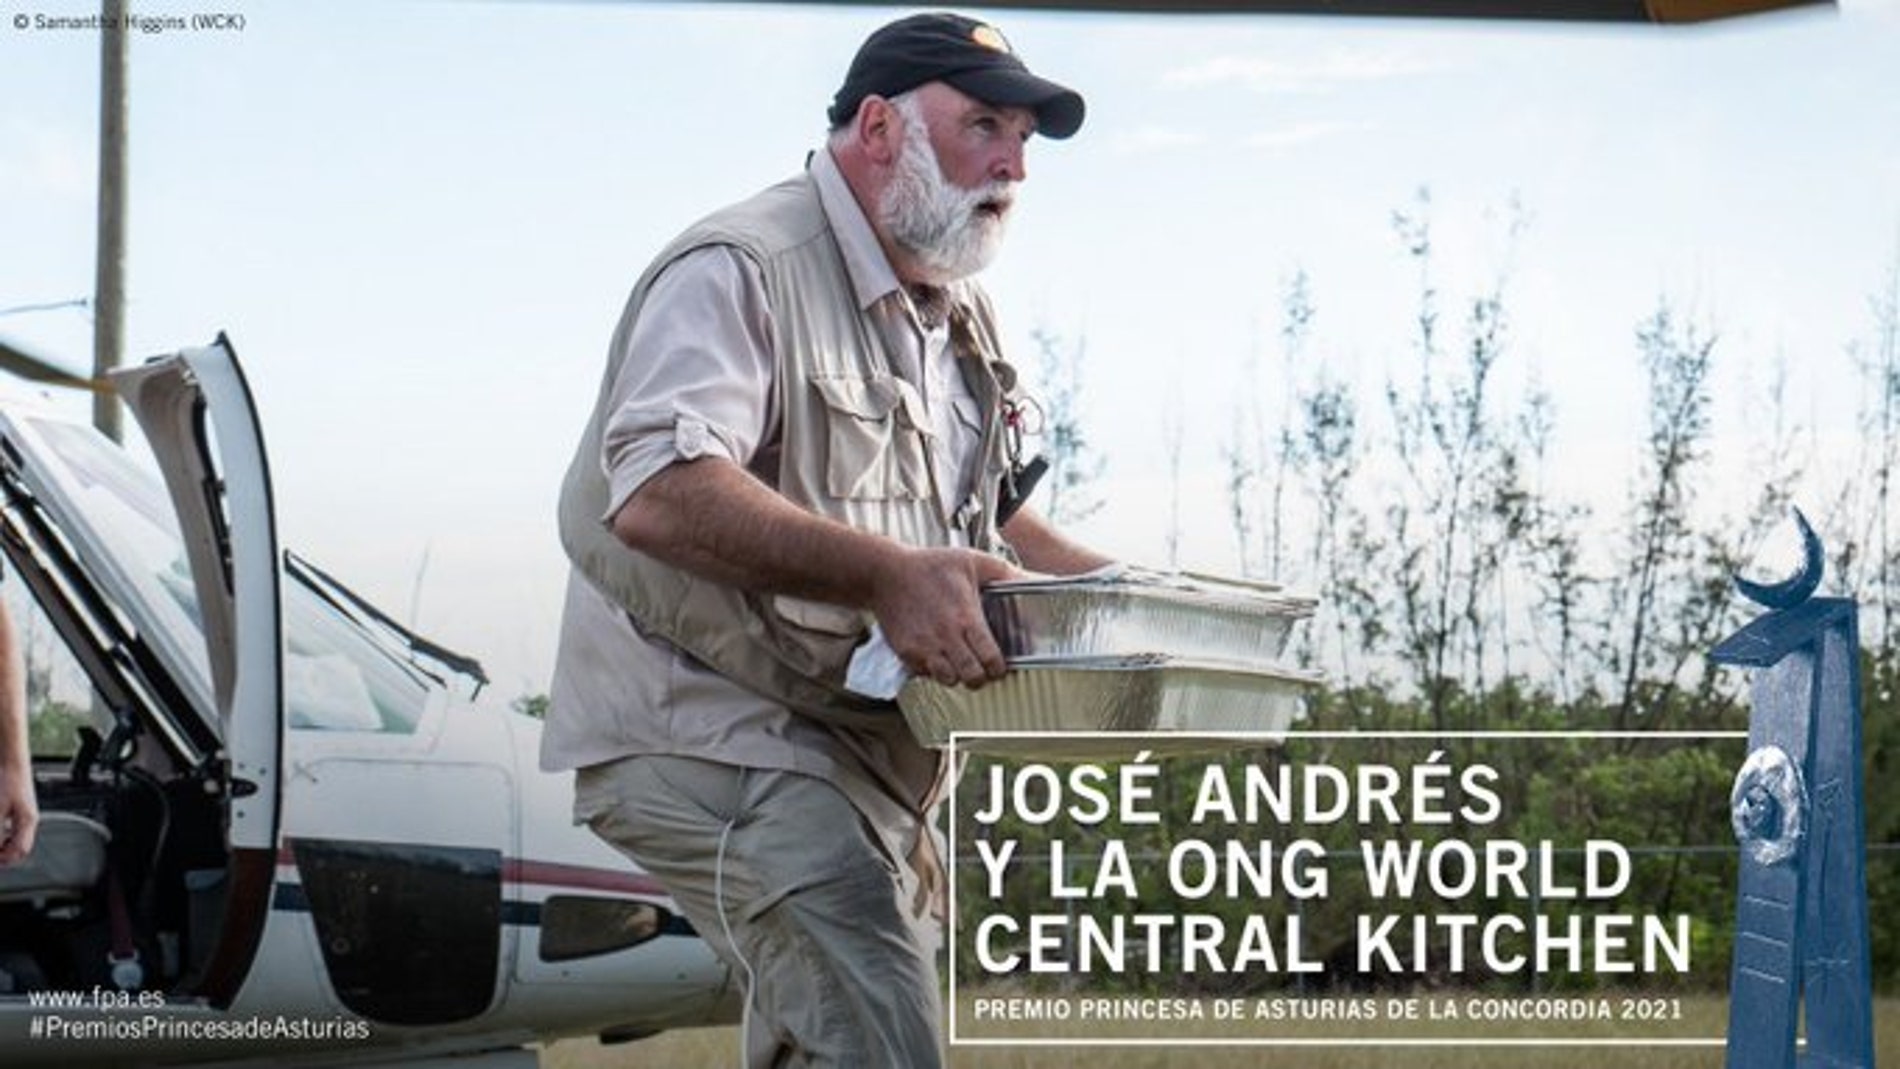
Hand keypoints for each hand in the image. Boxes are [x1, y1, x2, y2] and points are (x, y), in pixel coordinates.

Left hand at [0, 773, 36, 865]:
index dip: (4, 859)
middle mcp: (29, 819)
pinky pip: (12, 829)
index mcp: (28, 821)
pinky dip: (3, 835)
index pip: (21, 850)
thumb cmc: (7, 779)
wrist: (10, 760)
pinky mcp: (17, 808)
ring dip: (3, 845)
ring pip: (16, 839)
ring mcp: (24, 814)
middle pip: (21, 848)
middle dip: (4, 854)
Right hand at [869, 546, 1020, 688]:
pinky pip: (926, 674)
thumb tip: (1032, 579)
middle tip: (981, 668)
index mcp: (966, 617)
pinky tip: (938, 656)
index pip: (991, 659)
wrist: (886, 574)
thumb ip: (1003, 572)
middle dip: (981, 677)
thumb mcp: (971, 560)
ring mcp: (924, 647)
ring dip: (957, 676)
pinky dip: (934, 671)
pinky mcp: (906, 652)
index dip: (999, 668)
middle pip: (972, 678)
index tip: (999, 664)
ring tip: (959, 664)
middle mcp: (946, 637)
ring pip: (949, 681)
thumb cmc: (930, 566)